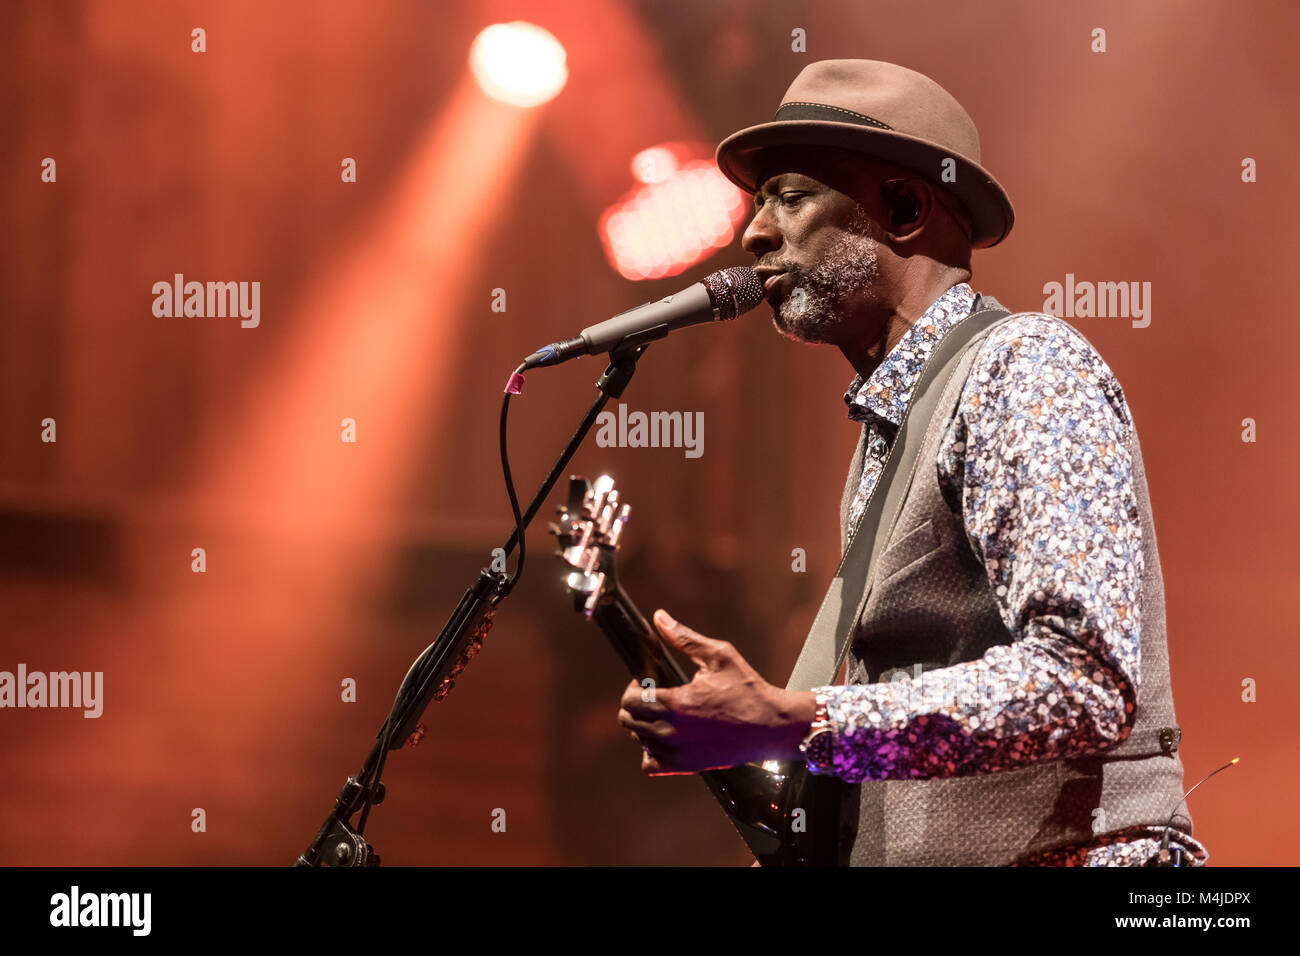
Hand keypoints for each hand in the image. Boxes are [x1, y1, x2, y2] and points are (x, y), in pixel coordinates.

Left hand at [617, 609, 816, 774]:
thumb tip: (659, 617)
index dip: (633, 687)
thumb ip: (684, 638)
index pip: (629, 700)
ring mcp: (679, 752)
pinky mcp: (688, 766)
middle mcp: (673, 731)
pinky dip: (651, 753)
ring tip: (663, 715)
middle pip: (628, 721)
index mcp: (676, 702)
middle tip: (654, 696)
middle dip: (635, 706)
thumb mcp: (718, 656)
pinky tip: (666, 739)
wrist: (772, 725)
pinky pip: (652, 766)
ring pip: (639, 741)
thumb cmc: (748, 689)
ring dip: (644, 727)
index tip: (647, 682)